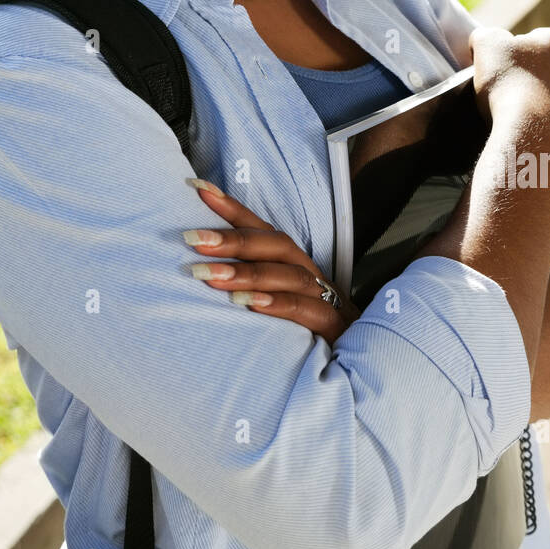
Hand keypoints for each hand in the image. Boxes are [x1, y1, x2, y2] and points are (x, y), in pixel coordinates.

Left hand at [183, 179, 360, 346]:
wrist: (358, 360)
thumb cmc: (304, 330)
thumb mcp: (275, 301)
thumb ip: (247, 283)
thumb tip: (200, 266)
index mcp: (293, 262)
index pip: (261, 228)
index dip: (231, 207)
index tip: (198, 188)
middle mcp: (309, 272)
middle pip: (275, 245)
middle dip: (232, 239)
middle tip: (191, 238)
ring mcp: (325, 298)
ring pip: (288, 275)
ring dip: (246, 274)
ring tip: (208, 276)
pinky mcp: (334, 327)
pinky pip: (308, 311)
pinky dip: (278, 305)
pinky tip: (250, 304)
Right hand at [469, 25, 549, 159]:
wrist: (534, 137)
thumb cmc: (510, 86)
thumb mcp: (486, 46)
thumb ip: (487, 36)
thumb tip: (488, 39)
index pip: (535, 39)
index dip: (517, 53)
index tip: (503, 69)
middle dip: (538, 77)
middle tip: (512, 93)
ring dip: (547, 103)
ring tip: (522, 118)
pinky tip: (534, 135)